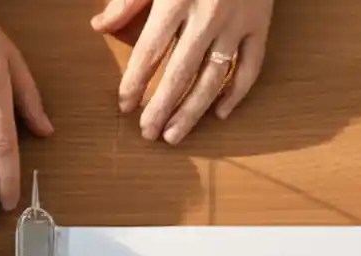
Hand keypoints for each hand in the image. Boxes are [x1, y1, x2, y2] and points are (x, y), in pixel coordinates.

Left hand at [92, 0, 273, 143]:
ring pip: (214, 79)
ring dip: (193, 112)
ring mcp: (237, 24)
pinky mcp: (261, 25)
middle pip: (179, 74)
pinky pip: (251, 68)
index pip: (149, 51)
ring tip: (174, 135)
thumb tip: (99, 26)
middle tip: (147, 134)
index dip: (134, 81)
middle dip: (161, 108)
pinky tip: (220, 114)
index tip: (123, 105)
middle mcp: (207, 16)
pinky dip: (237, 94)